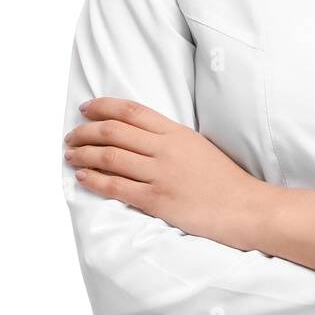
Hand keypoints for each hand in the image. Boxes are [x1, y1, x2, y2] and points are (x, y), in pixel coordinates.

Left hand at [64, 97, 260, 247]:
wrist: (245, 208)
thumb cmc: (224, 180)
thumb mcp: (198, 146)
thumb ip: (170, 139)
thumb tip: (138, 136)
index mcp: (176, 132)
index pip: (131, 111)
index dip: (103, 107)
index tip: (85, 108)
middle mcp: (166, 149)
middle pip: (114, 131)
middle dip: (85, 131)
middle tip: (71, 136)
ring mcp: (160, 174)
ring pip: (110, 157)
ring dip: (83, 155)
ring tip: (70, 155)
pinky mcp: (157, 200)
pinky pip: (116, 187)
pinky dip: (94, 181)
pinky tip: (83, 178)